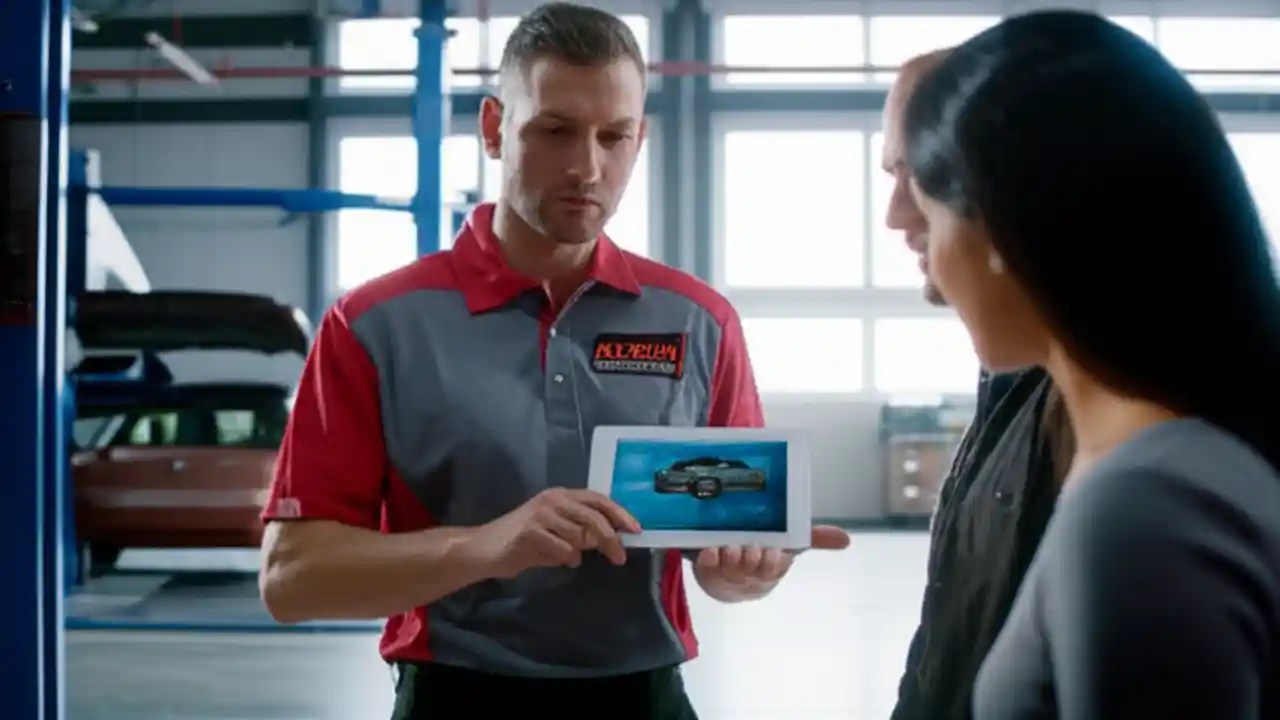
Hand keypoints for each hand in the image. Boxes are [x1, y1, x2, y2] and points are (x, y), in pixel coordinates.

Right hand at [468, 488, 641, 579]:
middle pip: (593, 517)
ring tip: (566, 557)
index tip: (636, 529)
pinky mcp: (530, 531)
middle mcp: (552, 499)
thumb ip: (581, 532)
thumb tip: (611, 538)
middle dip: (610, 539)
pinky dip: (565, 558)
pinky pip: (564, 549)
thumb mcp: (556, 532)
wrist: (483, 549)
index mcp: (560, 495)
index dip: (619, 513)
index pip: (597, 498)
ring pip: (579, 536)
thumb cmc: (522, 542)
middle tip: (619, 558)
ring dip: (579, 552)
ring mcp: (540, 514)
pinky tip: (555, 560)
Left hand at [693, 525, 851, 601]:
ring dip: (730, 558)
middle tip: (751, 547)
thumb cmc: (759, 560)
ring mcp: (726, 577)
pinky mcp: (706, 574)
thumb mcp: (787, 547)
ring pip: (730, 569)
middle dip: (752, 559)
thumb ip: (814, 539)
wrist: (725, 582)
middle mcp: (749, 578)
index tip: (774, 552)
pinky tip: (709, 550)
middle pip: (753, 569)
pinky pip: (706, 568)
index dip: (774, 562)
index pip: (776, 569)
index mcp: (771, 571)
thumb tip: (847, 539)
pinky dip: (707, 559)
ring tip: (730, 547)